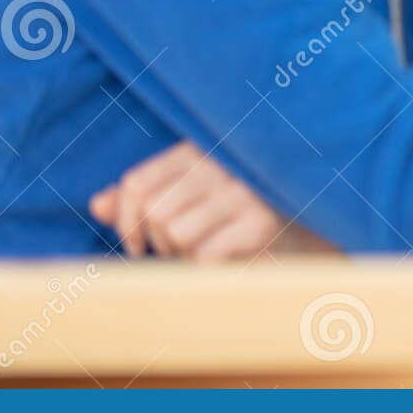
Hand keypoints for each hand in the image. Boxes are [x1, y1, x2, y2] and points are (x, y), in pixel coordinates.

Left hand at [89, 141, 332, 260]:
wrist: (314, 218)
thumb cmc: (244, 204)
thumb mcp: (195, 189)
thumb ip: (148, 194)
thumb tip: (98, 205)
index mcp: (203, 146)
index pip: (137, 182)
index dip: (125, 219)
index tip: (136, 244)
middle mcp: (223, 163)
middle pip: (154, 211)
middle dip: (157, 241)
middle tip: (177, 248)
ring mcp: (244, 192)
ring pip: (175, 235)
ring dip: (182, 254)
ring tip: (205, 247)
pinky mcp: (261, 224)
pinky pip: (203, 255)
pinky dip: (204, 266)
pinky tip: (224, 257)